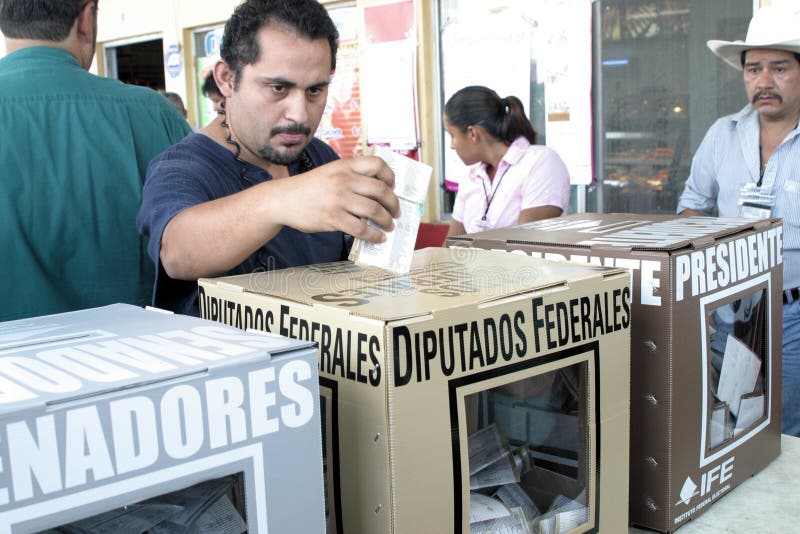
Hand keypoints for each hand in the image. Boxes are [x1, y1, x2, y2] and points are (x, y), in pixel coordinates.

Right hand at [274, 156, 400, 242]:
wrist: (282, 200)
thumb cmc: (308, 188)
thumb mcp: (330, 172)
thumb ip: (350, 177)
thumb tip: (378, 194)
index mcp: (344, 166)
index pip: (377, 164)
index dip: (390, 176)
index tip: (392, 188)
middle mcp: (343, 180)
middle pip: (381, 190)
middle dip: (393, 204)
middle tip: (396, 213)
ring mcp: (338, 199)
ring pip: (374, 210)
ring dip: (387, 221)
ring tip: (389, 226)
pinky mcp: (333, 218)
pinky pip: (361, 229)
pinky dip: (374, 235)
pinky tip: (378, 238)